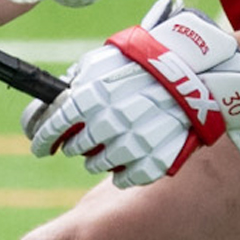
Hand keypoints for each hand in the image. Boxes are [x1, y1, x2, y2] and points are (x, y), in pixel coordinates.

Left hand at [21, 0, 239, 187]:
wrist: (197, 69)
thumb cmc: (145, 61)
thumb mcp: (103, 61)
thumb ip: (73, 85)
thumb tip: (46, 110)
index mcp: (88, 96)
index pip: (50, 129)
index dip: (42, 141)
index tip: (41, 148)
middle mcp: (106, 123)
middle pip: (76, 148)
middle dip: (77, 143)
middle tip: (86, 135)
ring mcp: (131, 144)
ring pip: (99, 165)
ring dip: (100, 156)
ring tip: (113, 140)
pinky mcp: (154, 161)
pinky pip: (127, 178)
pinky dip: (125, 170)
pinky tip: (130, 155)